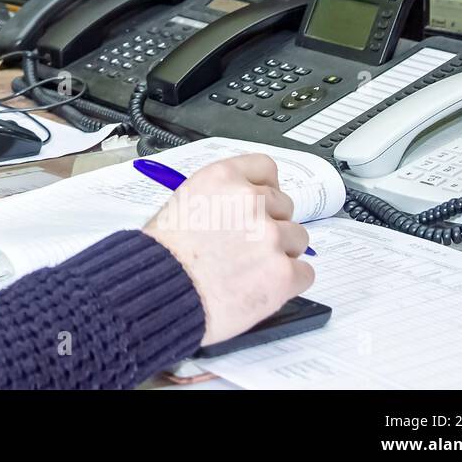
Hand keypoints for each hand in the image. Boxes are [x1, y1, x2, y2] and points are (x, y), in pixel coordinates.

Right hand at [143, 153, 313, 346]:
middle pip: (284, 205)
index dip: (264, 188)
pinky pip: (305, 273)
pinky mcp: (283, 272)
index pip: (265, 168)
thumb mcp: (183, 204)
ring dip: (281, 252)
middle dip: (269, 224)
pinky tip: (261, 286)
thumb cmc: (160, 256)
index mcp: (222, 177)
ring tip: (250, 269)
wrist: (156, 293)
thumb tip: (240, 208)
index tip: (261, 202)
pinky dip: (288, 282)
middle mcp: (249, 201)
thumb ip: (218, 198)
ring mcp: (269, 236)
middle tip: (247, 245)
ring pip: (298, 238)